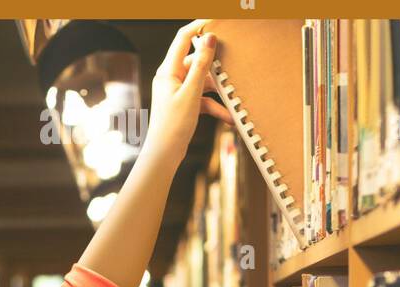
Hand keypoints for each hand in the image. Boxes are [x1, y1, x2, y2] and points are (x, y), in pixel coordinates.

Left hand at [145, 19, 235, 167]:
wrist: (164, 156)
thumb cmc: (172, 126)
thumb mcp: (191, 93)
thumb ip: (201, 65)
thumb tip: (209, 38)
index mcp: (168, 71)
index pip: (183, 38)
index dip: (200, 25)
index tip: (218, 18)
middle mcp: (171, 78)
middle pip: (197, 59)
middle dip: (215, 62)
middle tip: (233, 58)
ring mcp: (178, 91)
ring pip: (203, 80)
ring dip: (219, 89)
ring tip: (235, 93)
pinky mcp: (184, 103)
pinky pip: (203, 99)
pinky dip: (215, 106)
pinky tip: (229, 117)